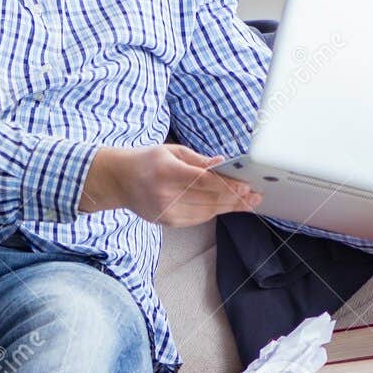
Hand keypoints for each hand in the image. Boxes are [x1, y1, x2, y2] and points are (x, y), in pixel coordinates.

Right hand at [80, 143, 262, 224]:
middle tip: (255, 196)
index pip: (204, 181)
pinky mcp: (166, 221)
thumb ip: (198, 160)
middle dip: (235, 198)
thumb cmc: (146, 161)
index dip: (228, 185)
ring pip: (206, 212)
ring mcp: (165, 211)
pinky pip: (197, 218)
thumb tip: (222, 164)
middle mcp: (165, 194)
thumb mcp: (171, 151)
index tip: (246, 186)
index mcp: (167, 171)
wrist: (117, 180)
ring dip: (228, 208)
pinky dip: (213, 212)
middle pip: (208, 199)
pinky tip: (226, 207)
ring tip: (247, 203)